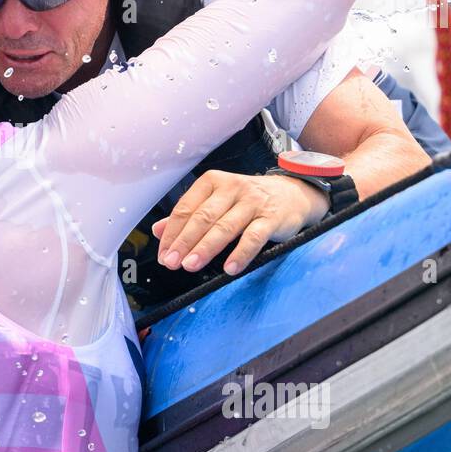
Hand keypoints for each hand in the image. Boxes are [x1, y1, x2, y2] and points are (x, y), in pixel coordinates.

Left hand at [151, 171, 328, 275]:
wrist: (292, 194)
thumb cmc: (247, 200)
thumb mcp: (216, 202)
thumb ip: (188, 215)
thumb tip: (158, 231)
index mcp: (212, 182)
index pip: (186, 209)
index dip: (172, 234)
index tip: (164, 255)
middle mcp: (231, 188)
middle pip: (203, 218)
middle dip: (184, 242)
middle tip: (172, 263)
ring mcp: (252, 202)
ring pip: (225, 227)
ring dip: (206, 248)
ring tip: (191, 265)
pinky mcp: (271, 217)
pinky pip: (253, 237)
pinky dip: (240, 253)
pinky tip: (229, 268)